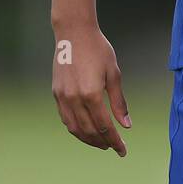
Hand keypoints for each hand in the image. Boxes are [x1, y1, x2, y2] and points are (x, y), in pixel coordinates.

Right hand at [51, 21, 130, 156]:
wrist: (74, 33)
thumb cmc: (98, 50)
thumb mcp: (114, 74)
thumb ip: (119, 102)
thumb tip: (126, 125)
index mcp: (92, 94)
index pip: (104, 127)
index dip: (115, 141)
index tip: (123, 150)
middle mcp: (74, 99)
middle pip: (89, 132)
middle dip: (103, 143)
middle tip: (114, 147)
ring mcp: (63, 97)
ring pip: (75, 129)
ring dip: (88, 140)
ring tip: (101, 143)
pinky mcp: (56, 93)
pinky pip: (66, 118)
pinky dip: (76, 128)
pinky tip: (86, 130)